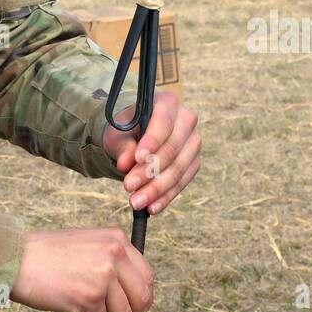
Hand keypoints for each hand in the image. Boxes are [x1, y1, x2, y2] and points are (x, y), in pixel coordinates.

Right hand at [11, 227, 153, 311]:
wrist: (14, 259)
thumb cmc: (43, 255)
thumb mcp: (84, 246)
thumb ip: (107, 262)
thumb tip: (123, 297)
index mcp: (116, 238)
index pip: (144, 274)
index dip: (143, 300)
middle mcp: (114, 254)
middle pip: (141, 296)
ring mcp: (103, 276)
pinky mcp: (89, 297)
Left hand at [102, 91, 200, 214]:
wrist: (135, 138)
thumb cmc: (125, 130)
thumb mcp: (117, 134)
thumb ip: (122, 146)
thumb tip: (126, 163)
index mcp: (168, 103)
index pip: (164, 123)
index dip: (152, 142)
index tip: (137, 159)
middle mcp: (187, 121)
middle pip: (172, 150)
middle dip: (149, 171)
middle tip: (128, 186)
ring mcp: (194, 143)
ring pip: (178, 170)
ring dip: (156, 189)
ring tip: (135, 202)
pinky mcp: (194, 163)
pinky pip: (182, 183)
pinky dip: (166, 197)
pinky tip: (151, 208)